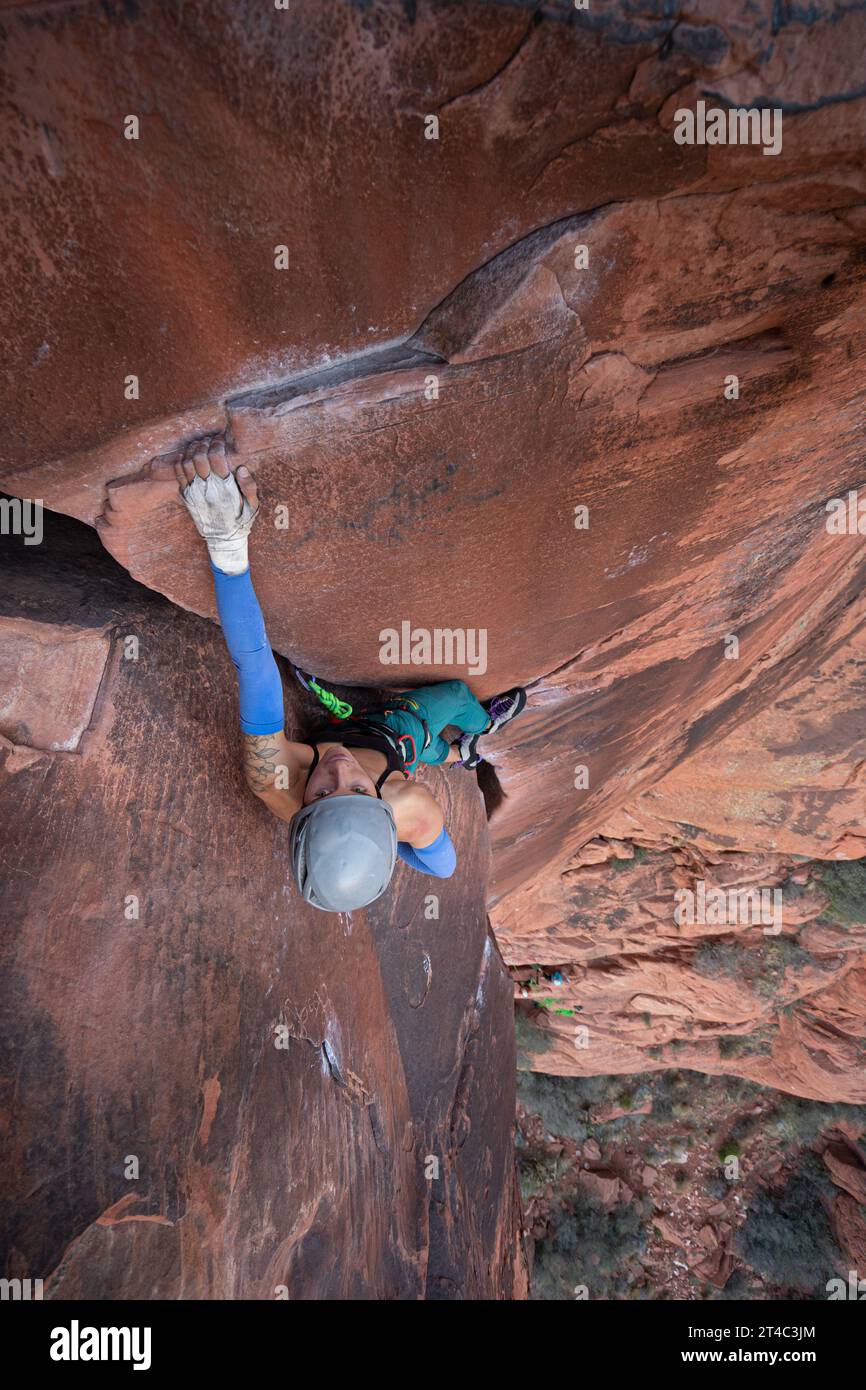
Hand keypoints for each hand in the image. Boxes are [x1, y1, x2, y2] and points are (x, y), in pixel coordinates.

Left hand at [174, 436, 259, 574]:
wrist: (223, 540)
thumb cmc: (241, 520)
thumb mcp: (253, 506)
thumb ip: (250, 487)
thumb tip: (242, 469)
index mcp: (225, 487)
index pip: (216, 457)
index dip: (218, 445)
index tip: (222, 440)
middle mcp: (207, 488)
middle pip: (199, 456)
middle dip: (205, 444)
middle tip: (210, 440)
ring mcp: (194, 492)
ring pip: (187, 462)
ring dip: (192, 449)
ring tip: (199, 444)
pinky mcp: (186, 496)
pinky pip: (178, 474)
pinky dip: (180, 460)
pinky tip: (186, 454)